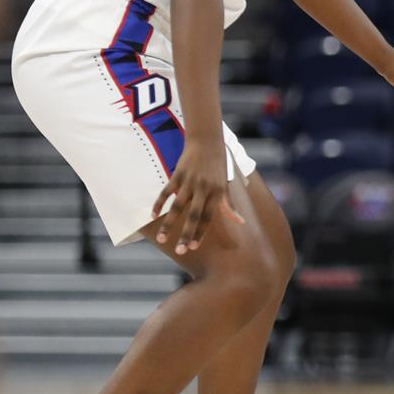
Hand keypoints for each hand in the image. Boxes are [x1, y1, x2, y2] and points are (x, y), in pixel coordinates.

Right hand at [150, 139, 243, 254]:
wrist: (207, 141)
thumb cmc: (218, 165)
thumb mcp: (225, 184)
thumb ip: (228, 205)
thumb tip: (240, 221)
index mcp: (217, 192)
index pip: (208, 217)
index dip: (201, 233)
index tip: (193, 247)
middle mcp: (204, 188)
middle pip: (194, 216)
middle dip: (186, 235)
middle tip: (180, 251)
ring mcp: (190, 181)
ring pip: (177, 207)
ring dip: (169, 224)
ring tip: (162, 239)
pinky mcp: (178, 174)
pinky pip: (166, 192)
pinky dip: (159, 204)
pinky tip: (153, 216)